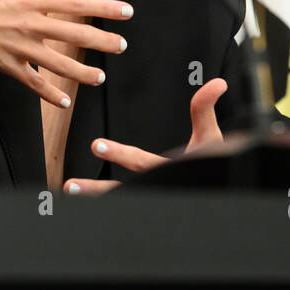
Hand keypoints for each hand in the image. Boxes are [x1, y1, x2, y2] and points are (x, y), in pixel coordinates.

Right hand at [0, 0, 132, 106]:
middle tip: (122, 45)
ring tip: (100, 78)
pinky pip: (31, 82)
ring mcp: (16, 48)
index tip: (126, 12)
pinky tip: (65, 101)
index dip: (104, 8)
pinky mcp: (4, 65)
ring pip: (56, 63)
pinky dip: (48, 93)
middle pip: (73, 35)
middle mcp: (27, 24)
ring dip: (81, 72)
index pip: (75, 3)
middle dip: (102, 41)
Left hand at [63, 77, 227, 194]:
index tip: (97, 146)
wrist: (219, 189)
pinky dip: (108, 203)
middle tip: (72, 186)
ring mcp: (151, 195)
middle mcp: (156, 186)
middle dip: (97, 189)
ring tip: (70, 191)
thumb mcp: (211, 137)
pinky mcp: (148, 206)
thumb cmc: (214, 164)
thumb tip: (216, 83)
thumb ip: (205, 110)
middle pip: (123, 190)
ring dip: (94, 197)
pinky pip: (127, 206)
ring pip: (119, 199)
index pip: (140, 161)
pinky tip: (85, 202)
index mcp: (167, 169)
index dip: (119, 154)